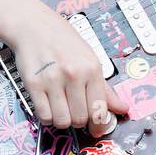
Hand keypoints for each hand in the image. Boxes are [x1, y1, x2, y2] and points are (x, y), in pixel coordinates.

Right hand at [8, 1, 130, 136]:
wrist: (36, 26)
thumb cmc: (64, 41)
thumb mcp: (90, 59)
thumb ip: (105, 88)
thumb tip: (122, 108)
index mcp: (92, 68)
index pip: (99, 109)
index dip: (99, 124)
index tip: (96, 128)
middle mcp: (74, 74)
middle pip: (81, 118)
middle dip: (79, 120)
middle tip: (76, 110)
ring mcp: (53, 79)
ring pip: (62, 121)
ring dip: (63, 120)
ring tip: (62, 107)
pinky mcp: (34, 84)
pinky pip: (44, 115)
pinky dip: (47, 116)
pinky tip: (50, 105)